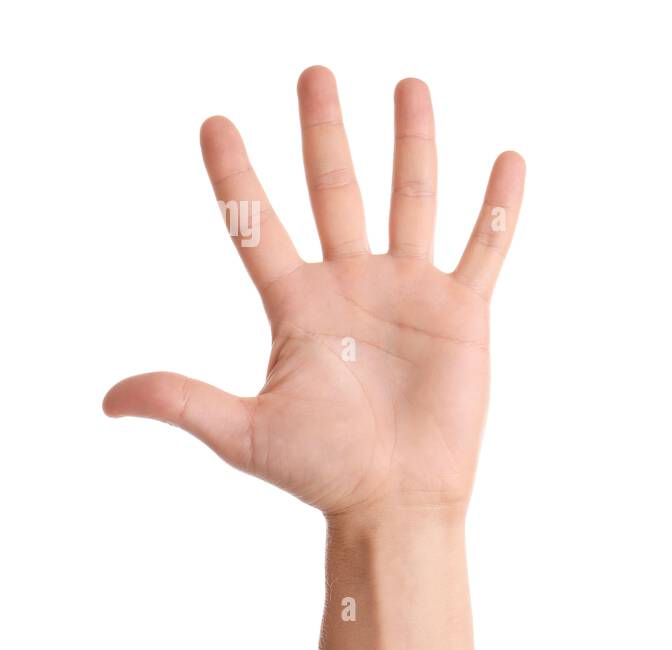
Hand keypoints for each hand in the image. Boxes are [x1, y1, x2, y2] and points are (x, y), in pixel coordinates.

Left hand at [104, 67, 524, 521]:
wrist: (398, 500)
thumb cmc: (324, 472)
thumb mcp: (246, 434)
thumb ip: (186, 402)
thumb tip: (112, 397)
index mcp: (297, 306)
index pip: (259, 227)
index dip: (236, 176)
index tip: (214, 122)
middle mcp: (351, 285)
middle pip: (334, 191)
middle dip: (324, 133)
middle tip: (314, 76)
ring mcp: (410, 292)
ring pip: (411, 201)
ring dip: (411, 144)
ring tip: (409, 85)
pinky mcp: (462, 312)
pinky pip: (483, 249)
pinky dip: (497, 208)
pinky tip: (507, 162)